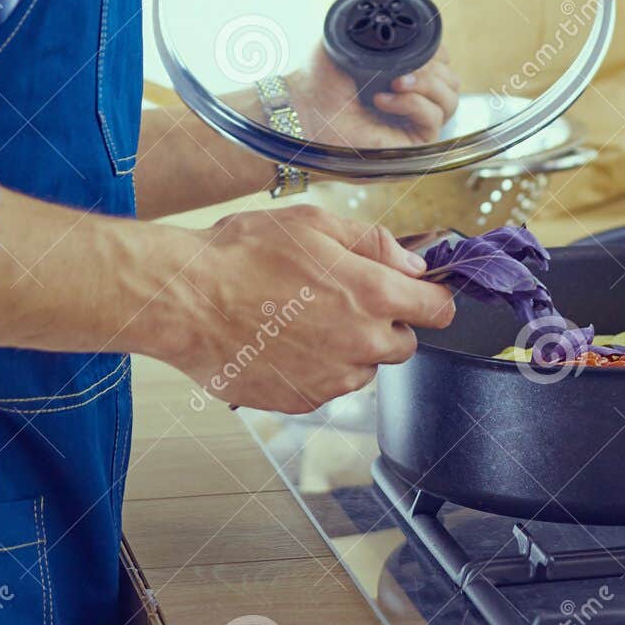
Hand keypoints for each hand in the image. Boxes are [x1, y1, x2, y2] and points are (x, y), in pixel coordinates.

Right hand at [165, 206, 455, 412]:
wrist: (187, 300)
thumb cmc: (244, 253)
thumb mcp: (315, 224)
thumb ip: (374, 243)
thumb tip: (412, 264)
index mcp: (372, 295)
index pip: (437, 310)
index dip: (432, 298)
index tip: (421, 294)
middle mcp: (360, 344)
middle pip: (403, 344)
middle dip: (385, 323)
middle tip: (343, 297)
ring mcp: (331, 379)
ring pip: (364, 368)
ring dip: (350, 348)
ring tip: (304, 317)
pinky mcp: (301, 401)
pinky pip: (327, 386)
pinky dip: (316, 368)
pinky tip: (284, 340)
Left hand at [283, 46, 460, 150]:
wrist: (303, 109)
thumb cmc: (320, 78)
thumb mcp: (348, 42)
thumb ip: (373, 29)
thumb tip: (401, 23)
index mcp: (404, 76)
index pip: (443, 64)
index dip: (437, 53)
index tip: (416, 46)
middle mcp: (413, 101)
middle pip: (452, 81)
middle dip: (434, 67)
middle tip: (401, 67)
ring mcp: (414, 124)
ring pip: (451, 100)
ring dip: (427, 83)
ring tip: (395, 81)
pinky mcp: (412, 146)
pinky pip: (434, 119)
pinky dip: (412, 104)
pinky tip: (383, 100)